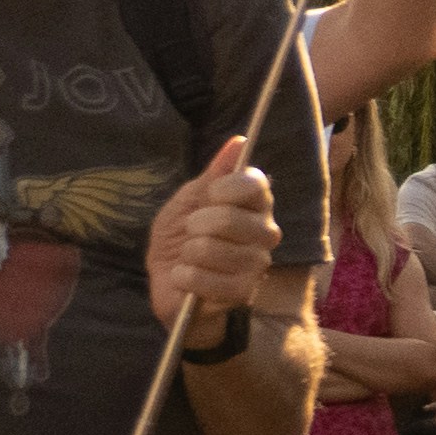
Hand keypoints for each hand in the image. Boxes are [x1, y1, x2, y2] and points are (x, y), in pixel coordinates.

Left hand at [147, 133, 281, 322]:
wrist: (170, 281)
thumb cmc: (181, 237)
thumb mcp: (189, 200)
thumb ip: (214, 174)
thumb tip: (239, 142)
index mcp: (255, 205)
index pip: (255, 184)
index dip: (223, 189)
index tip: (208, 197)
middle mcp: (265, 232)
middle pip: (231, 218)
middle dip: (195, 225)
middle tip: (191, 232)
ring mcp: (257, 264)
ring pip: (213, 249)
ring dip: (188, 254)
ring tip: (189, 258)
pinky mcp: (244, 292)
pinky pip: (207, 279)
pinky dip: (186, 277)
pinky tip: (187, 278)